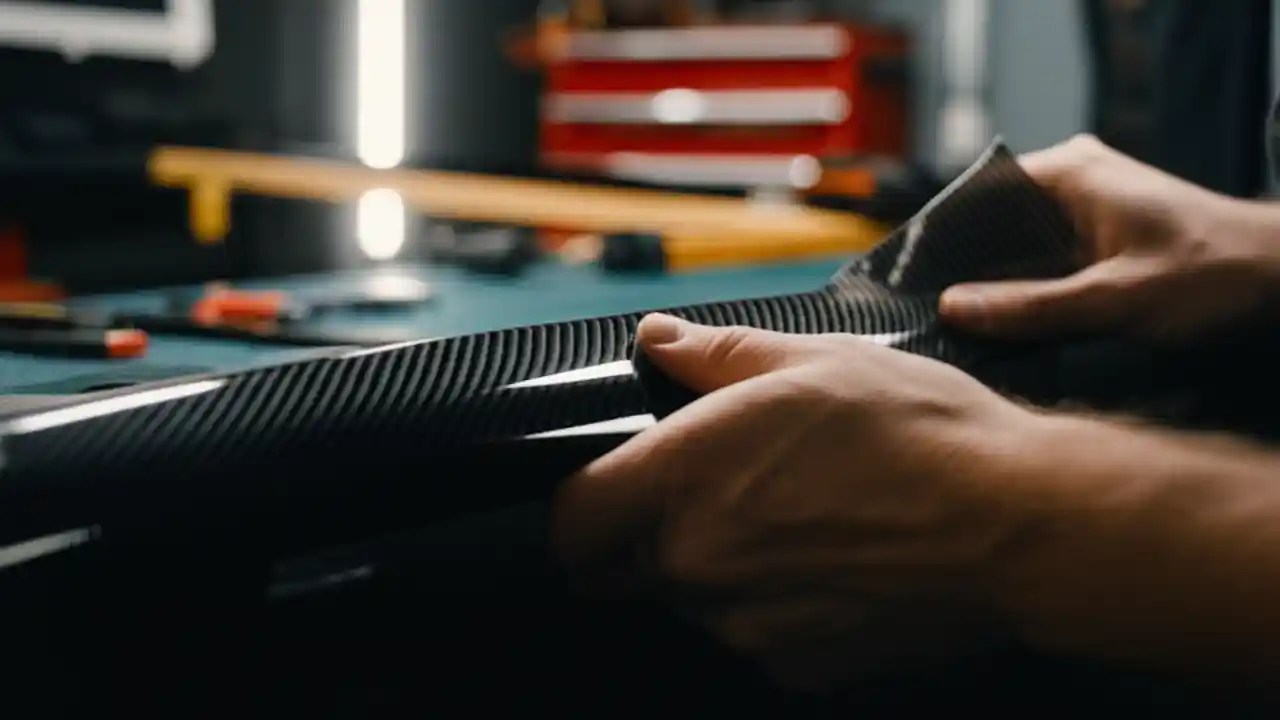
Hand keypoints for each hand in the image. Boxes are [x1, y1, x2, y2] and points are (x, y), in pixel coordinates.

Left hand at [552, 314, 1044, 689]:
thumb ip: (714, 355)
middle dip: (650, 531)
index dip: (582, 503)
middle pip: (622, 565)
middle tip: (717, 489)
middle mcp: (699, 565)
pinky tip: (830, 560)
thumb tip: (659, 341)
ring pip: (690, 600)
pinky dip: (771, 603)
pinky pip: (751, 632)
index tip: (609, 486)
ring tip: (796, 516)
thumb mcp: (812, 362)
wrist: (1020, 527)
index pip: (570, 521)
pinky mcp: (795, 666)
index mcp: (685, 481)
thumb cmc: (923, 437)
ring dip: (718, 565)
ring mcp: (745, 626)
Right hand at [940, 134, 1279, 342]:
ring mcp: (1084, 208)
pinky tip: (992, 328)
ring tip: (942, 326)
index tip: (900, 281)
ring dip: (987, 284)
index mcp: (1068, 173)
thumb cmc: (1215, 277)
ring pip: (1012, 247)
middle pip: (988, 223)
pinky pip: (1038, 263)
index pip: (973, 196)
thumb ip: (1030, 308)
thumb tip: (950, 309)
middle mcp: (1071, 180)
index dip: (934, 239)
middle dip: (957, 268)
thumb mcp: (1115, 300)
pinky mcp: (1095, 240)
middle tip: (916, 314)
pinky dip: (1017, 292)